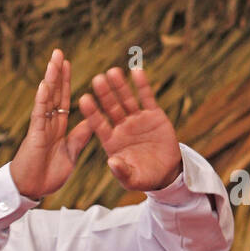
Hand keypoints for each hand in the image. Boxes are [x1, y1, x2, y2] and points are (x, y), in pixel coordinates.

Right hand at [10, 50, 92, 199]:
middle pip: (53, 93)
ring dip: (51, 79)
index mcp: (57, 127)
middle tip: (59, 52)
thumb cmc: (47, 174)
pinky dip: (41, 100)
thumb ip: (80, 136)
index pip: (61, 100)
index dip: (65, 82)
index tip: (68, 65)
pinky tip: (44, 84)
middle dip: (57, 73)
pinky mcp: (35, 136)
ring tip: (54, 60)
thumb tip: (93, 121)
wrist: (31, 189)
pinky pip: (39, 115)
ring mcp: (41, 128)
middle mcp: (48, 123)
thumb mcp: (71, 153)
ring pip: (46, 99)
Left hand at [71, 67, 181, 191]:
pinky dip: (142, 85)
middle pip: (111, 108)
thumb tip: (112, 163)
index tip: (83, 99)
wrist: (166, 173)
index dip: (92, 112)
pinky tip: (136, 71)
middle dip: (104, 94)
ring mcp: (137, 119)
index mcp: (111, 141)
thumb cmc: (145, 178)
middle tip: (96, 79)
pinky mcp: (154, 115)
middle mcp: (121, 127)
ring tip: (112, 71)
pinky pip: (147, 98)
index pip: (98, 124)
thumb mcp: (132, 179)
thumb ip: (122, 172)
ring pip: (126, 100)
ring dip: (120, 86)